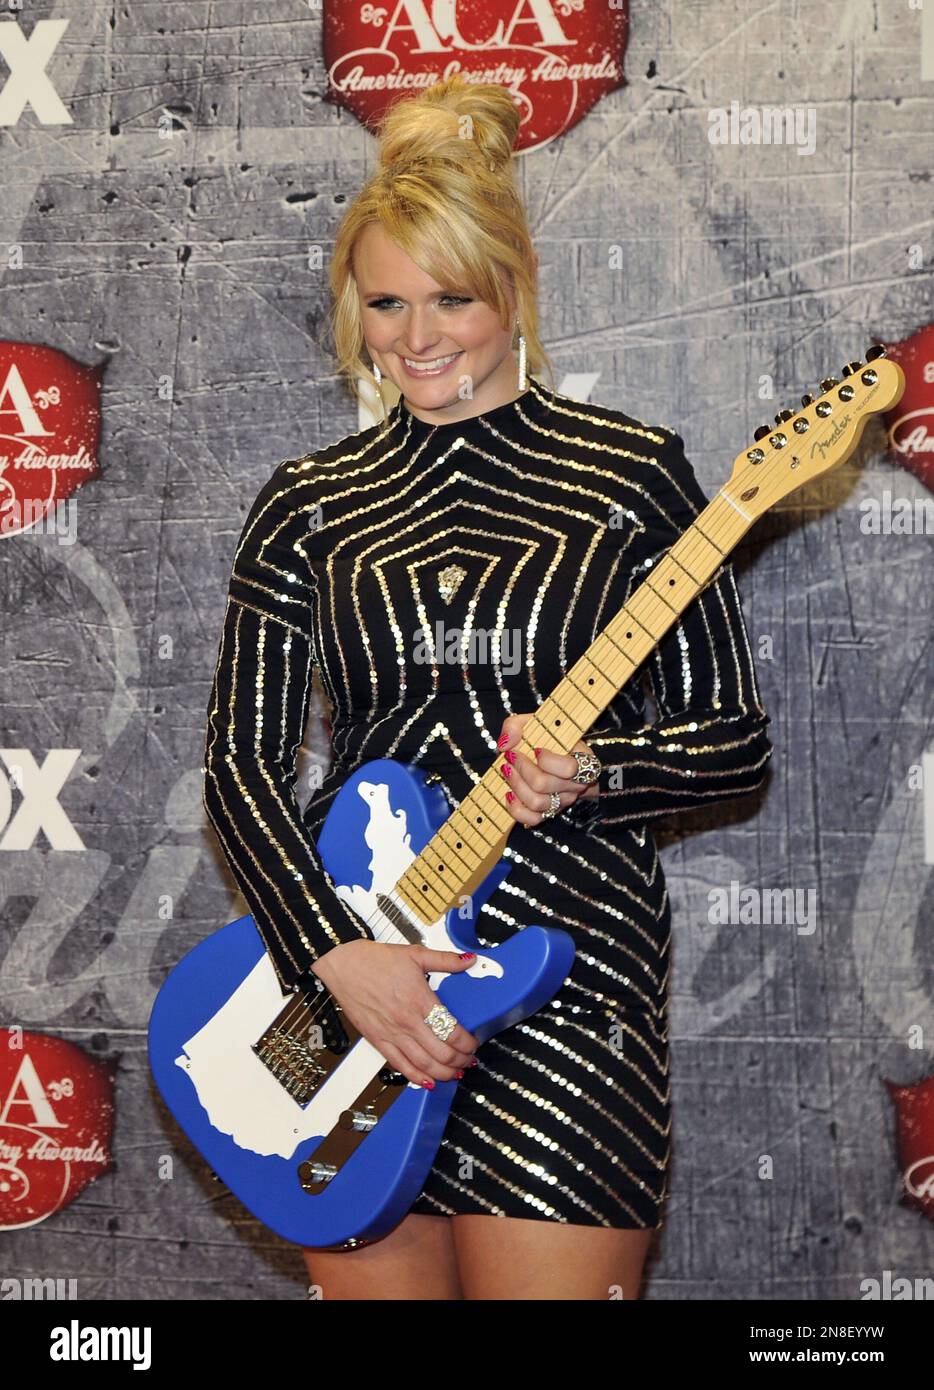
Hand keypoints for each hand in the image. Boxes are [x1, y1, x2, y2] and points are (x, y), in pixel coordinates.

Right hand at [310, 940, 479, 1088]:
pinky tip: (427, 1081)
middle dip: (461, 1061)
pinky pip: (400, 1066)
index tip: (473, 1043)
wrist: (344, 966)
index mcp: (420, 1000)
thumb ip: (446, 960)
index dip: (468, 1043)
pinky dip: (416, 1077)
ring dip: (444, 1073)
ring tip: (455, 1072)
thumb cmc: (376, 961)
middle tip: (469, 1060)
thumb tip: (468, 960)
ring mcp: (392, 1034)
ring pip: (424, 1065)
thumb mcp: (416, 955)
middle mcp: (407, 1021)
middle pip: (442, 1053)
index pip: (452, 1032)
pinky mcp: (378, 1041)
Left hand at [495, 713, 599, 826]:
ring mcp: (563, 801)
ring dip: (516, 785)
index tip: (535, 748)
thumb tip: (505, 744)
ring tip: (507, 771)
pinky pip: (533, 819)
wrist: (556, 755)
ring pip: (537, 803)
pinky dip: (516, 809)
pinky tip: (509, 794)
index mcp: (582, 760)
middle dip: (521, 769)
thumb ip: (516, 726)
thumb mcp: (534, 723)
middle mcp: (575, 784)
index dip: (546, 760)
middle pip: (544, 785)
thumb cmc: (547, 739)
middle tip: (511, 756)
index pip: (568, 768)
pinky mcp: (550, 812)